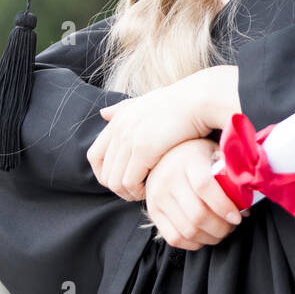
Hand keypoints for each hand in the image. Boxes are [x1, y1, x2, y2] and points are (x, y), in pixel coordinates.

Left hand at [87, 66, 240, 201]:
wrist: (200, 100)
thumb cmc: (181, 103)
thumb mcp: (147, 101)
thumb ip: (124, 109)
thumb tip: (103, 113)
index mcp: (118, 119)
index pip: (94, 156)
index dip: (104, 175)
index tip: (122, 182)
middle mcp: (119, 129)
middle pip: (104, 173)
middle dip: (118, 188)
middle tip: (136, 193)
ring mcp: (129, 139)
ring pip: (115, 181)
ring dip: (128, 193)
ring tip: (144, 194)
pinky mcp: (144, 149)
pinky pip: (130, 182)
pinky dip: (138, 191)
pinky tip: (152, 190)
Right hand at [142, 137, 250, 250]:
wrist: (166, 153)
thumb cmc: (198, 155)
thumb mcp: (216, 153)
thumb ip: (231, 173)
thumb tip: (246, 201)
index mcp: (188, 160)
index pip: (205, 187)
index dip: (224, 206)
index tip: (237, 217)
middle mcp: (169, 178)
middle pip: (197, 214)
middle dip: (221, 228)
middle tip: (232, 226)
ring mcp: (158, 196)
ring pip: (187, 230)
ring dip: (210, 237)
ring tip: (221, 231)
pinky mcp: (153, 211)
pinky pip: (174, 238)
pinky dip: (193, 243)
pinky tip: (204, 235)